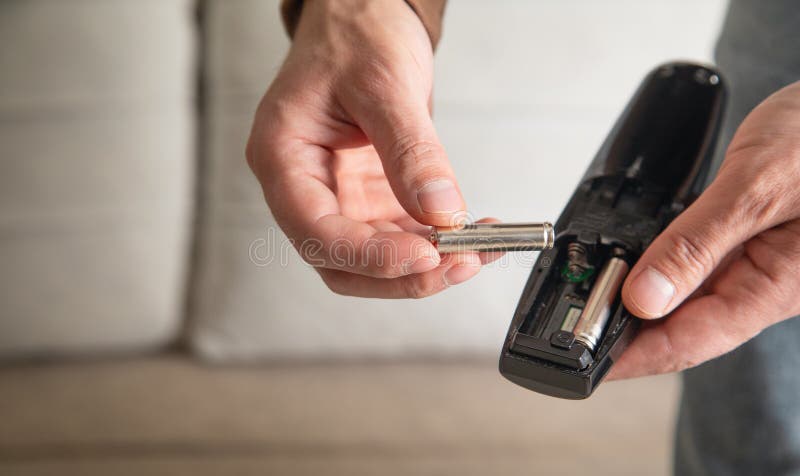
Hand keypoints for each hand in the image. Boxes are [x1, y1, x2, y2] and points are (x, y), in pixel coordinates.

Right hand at [247, 0, 496, 297]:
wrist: (363, 18)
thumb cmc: (354, 37)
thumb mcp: (383, 85)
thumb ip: (411, 151)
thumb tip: (440, 211)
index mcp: (282, 157)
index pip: (315, 231)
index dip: (369, 256)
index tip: (423, 256)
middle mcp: (304, 186)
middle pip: (341, 261)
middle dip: (399, 274)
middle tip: (456, 264)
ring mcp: (338, 196)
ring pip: (372, 259)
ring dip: (423, 267)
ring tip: (475, 253)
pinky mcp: (369, 197)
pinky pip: (399, 237)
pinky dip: (434, 245)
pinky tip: (470, 237)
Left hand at [610, 81, 799, 378]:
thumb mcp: (757, 186)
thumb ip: (699, 243)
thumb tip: (644, 298)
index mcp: (776, 287)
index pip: (691, 342)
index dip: (632, 357)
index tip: (584, 361)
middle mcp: (764, 286)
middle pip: (682, 328)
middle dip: (626, 333)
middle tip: (574, 326)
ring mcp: (754, 266)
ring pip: (686, 302)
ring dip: (639, 304)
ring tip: (591, 300)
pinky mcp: (746, 243)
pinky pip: (695, 271)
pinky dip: (658, 272)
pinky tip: (632, 268)